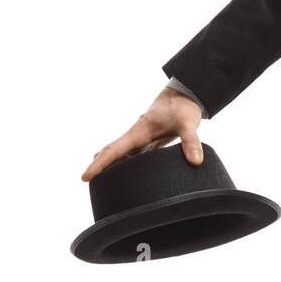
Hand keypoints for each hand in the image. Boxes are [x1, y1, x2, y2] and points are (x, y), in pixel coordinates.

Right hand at [81, 86, 203, 181]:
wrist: (185, 95)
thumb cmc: (182, 107)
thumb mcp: (187, 123)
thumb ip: (191, 142)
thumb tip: (195, 162)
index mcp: (139, 132)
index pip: (114, 150)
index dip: (99, 164)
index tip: (85, 177)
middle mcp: (137, 137)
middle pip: (113, 154)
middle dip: (100, 167)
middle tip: (88, 184)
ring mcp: (143, 140)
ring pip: (122, 156)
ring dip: (113, 167)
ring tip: (104, 187)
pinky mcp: (151, 142)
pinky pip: (134, 157)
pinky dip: (128, 166)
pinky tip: (128, 177)